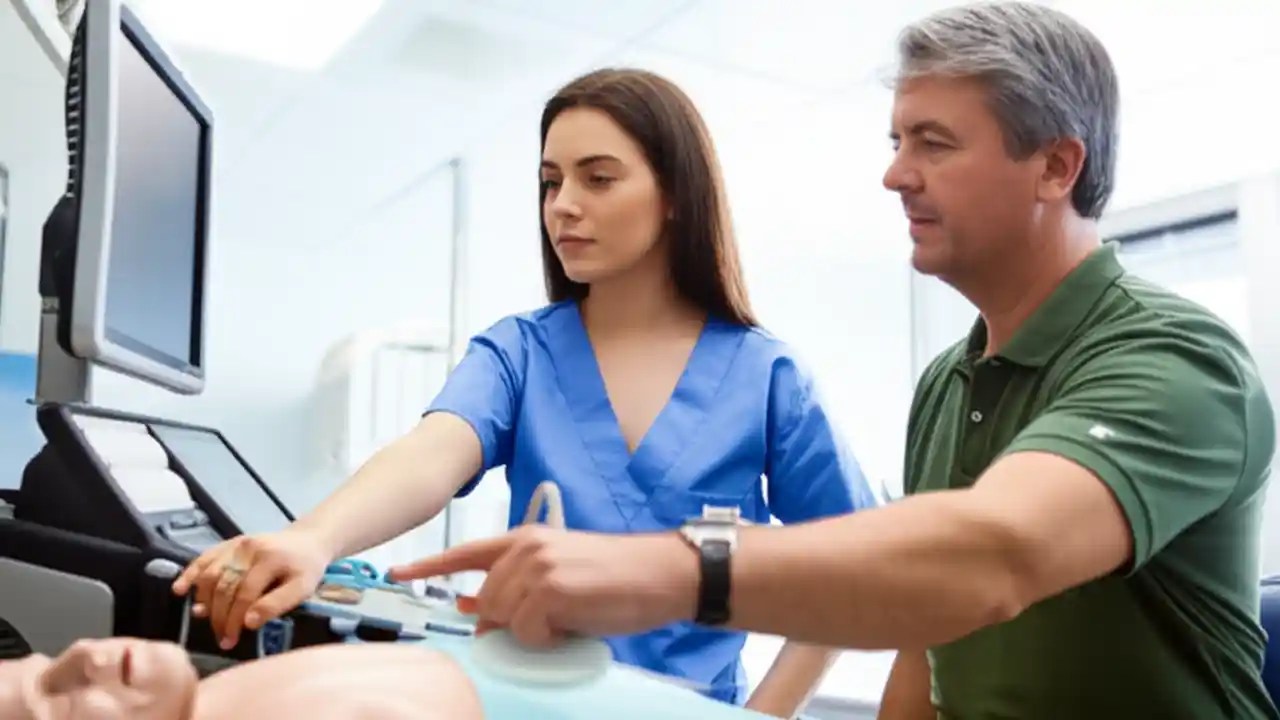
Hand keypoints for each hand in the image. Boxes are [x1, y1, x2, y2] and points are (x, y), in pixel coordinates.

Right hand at [171, 526, 333, 649]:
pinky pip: (204, 558)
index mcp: (270, 558)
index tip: (231, 640)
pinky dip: (190, 574)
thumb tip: (248, 622)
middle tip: (220, 637)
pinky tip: (180, 590)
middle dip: (219, 616)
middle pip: (224, 586)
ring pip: (210, 574)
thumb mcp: (303, 588)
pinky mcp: (229, 543)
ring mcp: (237, 544)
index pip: (245, 594)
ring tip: (205, 620)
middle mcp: (249, 548)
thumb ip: (277, 604)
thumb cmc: (306, 568)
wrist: (307, 541)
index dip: (235, 620)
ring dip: (204, 600)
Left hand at [388, 526, 699, 647]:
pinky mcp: (551, 589)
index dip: (430, 566)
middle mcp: (525, 547)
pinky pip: (526, 631)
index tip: (399, 573)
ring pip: (503, 619)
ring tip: (569, 618)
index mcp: (526, 538)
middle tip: (550, 624)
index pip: (466, 552)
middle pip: (485, 602)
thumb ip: (516, 586)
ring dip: (532, 632)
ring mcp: (537, 566)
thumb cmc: (619, 578)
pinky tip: (575, 623)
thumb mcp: (560, 576)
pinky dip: (548, 639)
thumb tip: (475, 609)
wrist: (663, 573)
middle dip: (508, 623)